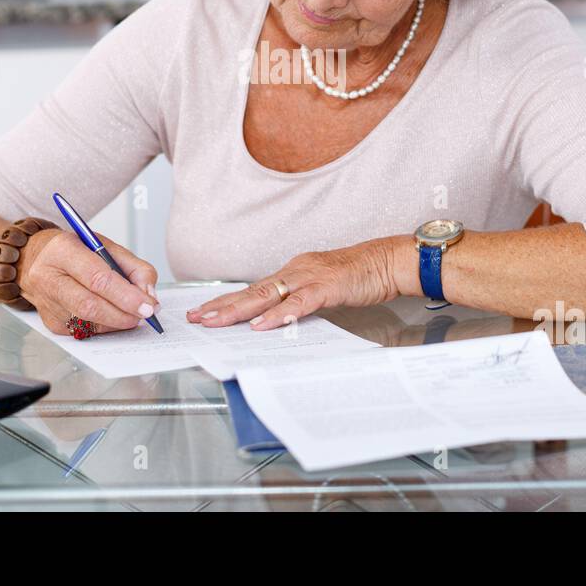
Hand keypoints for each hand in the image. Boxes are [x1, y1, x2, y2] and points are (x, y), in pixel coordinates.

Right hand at [19, 229, 159, 336]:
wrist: (37, 260)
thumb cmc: (75, 251)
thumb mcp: (106, 246)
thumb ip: (133, 268)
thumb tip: (149, 295)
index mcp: (62, 250)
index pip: (97, 278)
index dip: (126, 295)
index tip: (148, 305)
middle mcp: (49, 277)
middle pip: (90, 305)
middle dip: (124, 313)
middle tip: (146, 314)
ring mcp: (46, 303)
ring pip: (88, 322)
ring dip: (117, 322)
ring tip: (132, 314)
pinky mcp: (51, 322)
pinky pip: (85, 331)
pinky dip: (106, 326)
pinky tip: (113, 316)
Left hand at [186, 236, 405, 330]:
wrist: (388, 260)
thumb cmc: (359, 276)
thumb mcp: (323, 290)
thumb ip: (301, 303)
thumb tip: (279, 321)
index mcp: (293, 273)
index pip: (253, 290)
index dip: (227, 301)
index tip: (204, 311)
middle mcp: (295, 272)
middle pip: (252, 291)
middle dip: (222, 306)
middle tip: (196, 318)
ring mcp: (310, 277)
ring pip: (268, 295)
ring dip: (240, 310)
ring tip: (217, 321)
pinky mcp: (328, 286)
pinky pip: (300, 303)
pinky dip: (280, 314)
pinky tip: (263, 325)